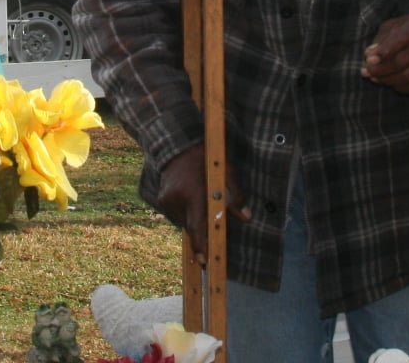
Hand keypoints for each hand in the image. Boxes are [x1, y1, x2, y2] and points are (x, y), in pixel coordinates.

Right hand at [155, 144, 248, 263]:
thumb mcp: (227, 172)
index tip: (205, 261)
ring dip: (194, 224)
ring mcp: (167, 200)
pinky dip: (186, 215)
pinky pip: (177, 215)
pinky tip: (192, 204)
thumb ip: (237, 195)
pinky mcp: (162, 199)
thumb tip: (247, 217)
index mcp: (194, 193)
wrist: (178, 146)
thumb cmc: (207, 158)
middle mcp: (178, 199)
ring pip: (183, 222)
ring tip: (202, 213)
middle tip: (207, 256)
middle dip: (200, 240)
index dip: (201, 245)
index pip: (197, 225)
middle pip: (190, 228)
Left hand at [362, 14, 408, 92]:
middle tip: (368, 71)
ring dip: (387, 80)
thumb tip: (369, 55)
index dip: (383, 51)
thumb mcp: (393, 26)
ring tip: (375, 78)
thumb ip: (381, 39)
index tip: (369, 58)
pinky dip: (400, 87)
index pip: (401, 39)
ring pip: (408, 76)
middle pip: (402, 61)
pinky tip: (390, 83)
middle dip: (381, 69)